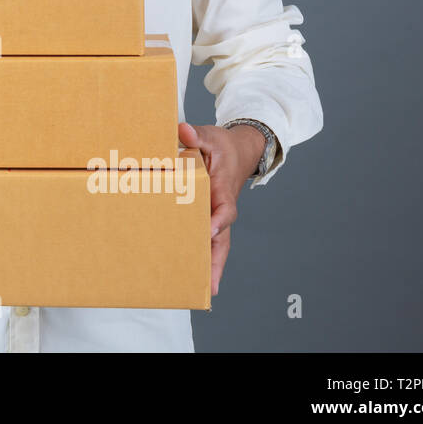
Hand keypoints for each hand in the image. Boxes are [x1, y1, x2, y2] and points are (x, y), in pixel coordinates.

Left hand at [177, 121, 264, 296]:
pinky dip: (202, 256)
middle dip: (216, 261)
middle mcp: (222, 208)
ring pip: (216, 245)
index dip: (218, 220)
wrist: (239, 151)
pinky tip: (193, 275)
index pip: (224, 209)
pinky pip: (207, 240)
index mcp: (222, 190)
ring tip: (203, 291)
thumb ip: (197, 135)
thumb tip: (183, 131)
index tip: (209, 229)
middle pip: (222, 239)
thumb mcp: (211, 135)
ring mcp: (216, 216)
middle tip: (210, 285)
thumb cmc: (223, 146)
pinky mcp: (209, 218)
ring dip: (210, 267)